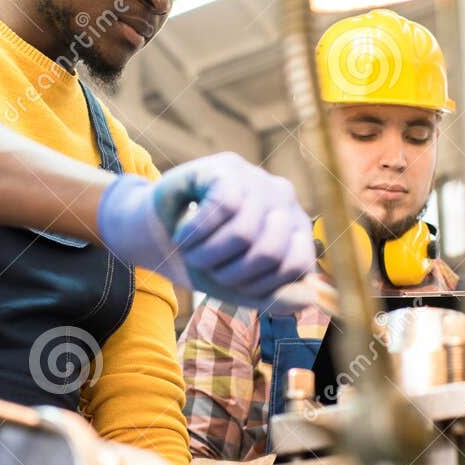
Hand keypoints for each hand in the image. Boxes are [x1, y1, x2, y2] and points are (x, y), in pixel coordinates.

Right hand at [95, 153, 314, 306]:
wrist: (156, 233)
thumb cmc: (203, 258)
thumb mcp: (238, 286)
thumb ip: (273, 296)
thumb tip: (308, 298)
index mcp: (296, 230)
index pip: (297, 267)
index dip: (259, 286)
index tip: (230, 284)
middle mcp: (285, 200)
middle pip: (268, 253)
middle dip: (227, 273)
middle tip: (203, 267)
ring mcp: (259, 179)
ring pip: (243, 232)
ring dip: (205, 254)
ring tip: (190, 251)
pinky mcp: (228, 166)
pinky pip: (221, 207)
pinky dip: (193, 231)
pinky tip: (181, 233)